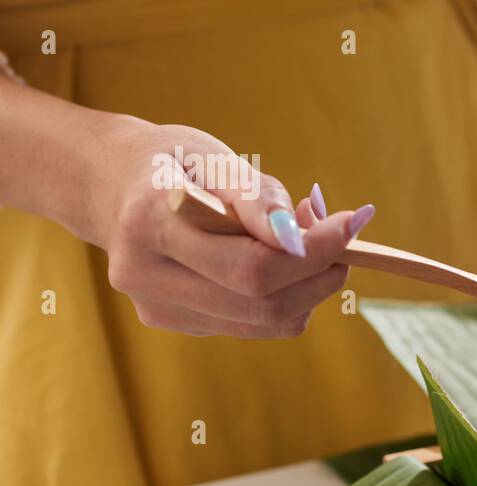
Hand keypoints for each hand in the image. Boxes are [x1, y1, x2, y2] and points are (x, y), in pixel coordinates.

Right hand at [83, 116, 372, 337]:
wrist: (115, 188)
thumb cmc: (175, 165)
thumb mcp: (215, 160)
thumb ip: (258, 199)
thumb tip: (301, 240)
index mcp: (150, 226)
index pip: (251, 266)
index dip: (314, 252)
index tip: (351, 223)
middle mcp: (145, 276)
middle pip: (262, 303)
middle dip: (320, 273)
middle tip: (342, 237)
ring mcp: (158, 308)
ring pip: (265, 322)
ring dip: (310, 288)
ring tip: (309, 243)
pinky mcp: (176, 323)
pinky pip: (255, 324)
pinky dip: (287, 297)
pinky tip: (281, 262)